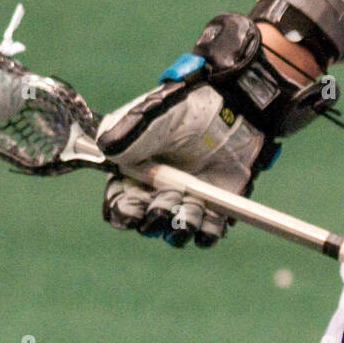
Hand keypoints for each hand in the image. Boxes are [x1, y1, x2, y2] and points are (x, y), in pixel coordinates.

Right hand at [97, 12, 335, 246]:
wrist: (235, 109)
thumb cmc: (190, 108)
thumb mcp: (156, 114)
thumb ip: (130, 132)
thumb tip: (108, 150)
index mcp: (135, 174)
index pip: (119, 205)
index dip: (124, 211)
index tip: (136, 204)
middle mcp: (157, 193)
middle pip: (146, 224)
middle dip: (155, 216)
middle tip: (171, 196)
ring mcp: (186, 202)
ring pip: (175, 232)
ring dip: (180, 226)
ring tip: (193, 206)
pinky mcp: (214, 208)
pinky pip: (206, 234)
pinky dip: (207, 232)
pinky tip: (210, 216)